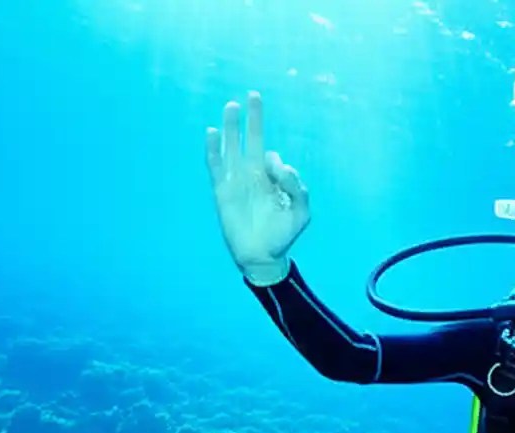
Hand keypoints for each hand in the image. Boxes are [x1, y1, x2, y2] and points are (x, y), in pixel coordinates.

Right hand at [205, 90, 310, 285]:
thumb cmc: (283, 234)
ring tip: (232, 106)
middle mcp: (253, 175)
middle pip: (251, 140)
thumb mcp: (301, 211)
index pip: (274, 157)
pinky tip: (213, 132)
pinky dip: (213, 148)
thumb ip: (298, 187)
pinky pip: (215, 165)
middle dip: (254, 118)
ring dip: (232, 126)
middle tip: (254, 95)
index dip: (279, 164)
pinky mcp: (222, 190)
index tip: (280, 177)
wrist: (263, 255)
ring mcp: (236, 180)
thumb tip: (280, 166)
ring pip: (232, 147)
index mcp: (272, 179)